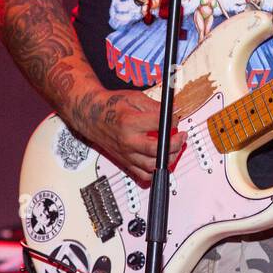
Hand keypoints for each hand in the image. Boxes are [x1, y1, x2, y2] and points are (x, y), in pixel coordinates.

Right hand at [68, 88, 182, 185]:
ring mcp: (126, 154)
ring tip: (174, 148)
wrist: (91, 115)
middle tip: (181, 136)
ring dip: (169, 158)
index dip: (172, 121)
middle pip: (158, 149)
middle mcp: (127, 141)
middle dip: (176, 143)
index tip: (175, 119)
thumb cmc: (111, 106)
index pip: (159, 125)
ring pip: (153, 165)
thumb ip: (155, 107)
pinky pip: (143, 174)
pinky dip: (156, 170)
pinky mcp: (125, 162)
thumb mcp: (135, 98)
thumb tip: (173, 112)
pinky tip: (161, 160)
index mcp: (130, 123)